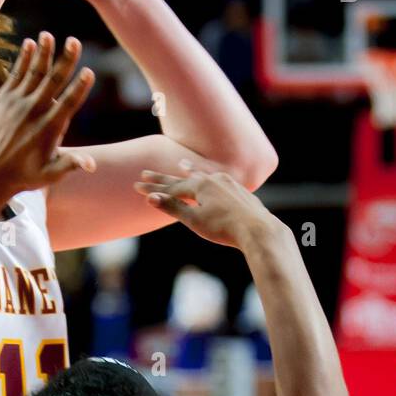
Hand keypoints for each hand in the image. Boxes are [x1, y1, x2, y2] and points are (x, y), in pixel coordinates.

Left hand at [0, 33, 95, 198]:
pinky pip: (16, 74)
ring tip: (48, 35)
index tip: (88, 72)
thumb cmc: (26, 174)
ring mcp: (17, 104)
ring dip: (42, 53)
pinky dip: (23, 59)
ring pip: (33, 73)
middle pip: (52, 82)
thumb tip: (91, 164)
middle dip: (65, 61)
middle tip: (74, 42)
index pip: (68, 104)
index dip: (79, 88)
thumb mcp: (50, 174)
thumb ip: (70, 164)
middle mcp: (33, 112)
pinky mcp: (4, 99)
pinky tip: (30, 43)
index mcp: (48, 129)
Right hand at [135, 169, 281, 248]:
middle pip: (183, 178)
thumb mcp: (194, 220)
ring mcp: (228, 183)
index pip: (170, 186)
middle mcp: (214, 179)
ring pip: (204, 175)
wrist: (257, 230)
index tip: (137, 186)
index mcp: (201, 185)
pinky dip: (208, 178)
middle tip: (146, 172)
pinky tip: (213, 179)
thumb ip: (173, 207)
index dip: (153, 188)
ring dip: (190, 171)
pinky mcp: (240, 191)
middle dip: (164, 178)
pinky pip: (218, 181)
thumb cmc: (223, 228)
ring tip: (182, 165)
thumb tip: (151, 198)